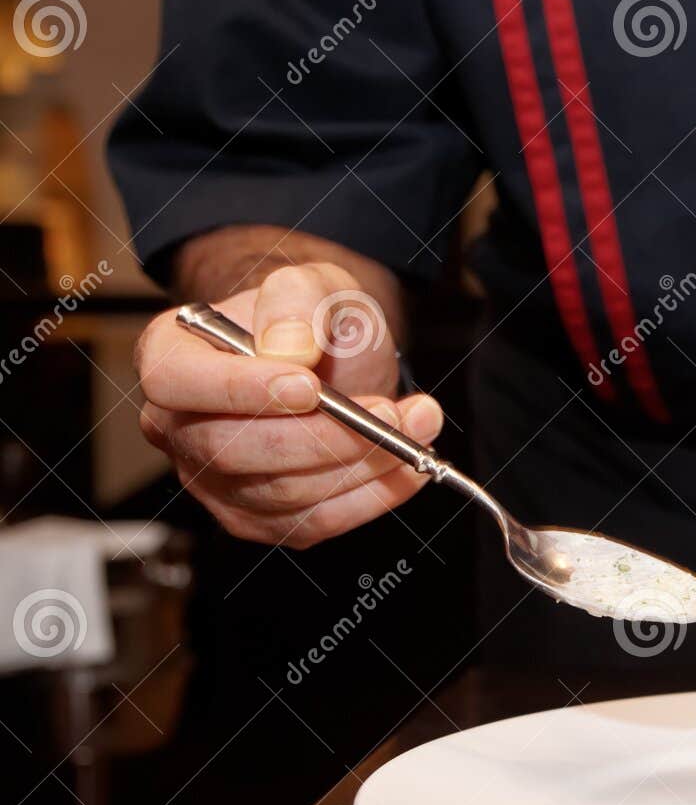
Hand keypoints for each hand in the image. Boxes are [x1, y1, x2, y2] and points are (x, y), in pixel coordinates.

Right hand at [136, 262, 442, 547]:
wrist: (337, 358)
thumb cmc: (312, 320)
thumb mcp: (311, 283)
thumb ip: (296, 301)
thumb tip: (289, 350)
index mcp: (170, 357)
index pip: (176, 382)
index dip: (240, 390)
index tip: (309, 385)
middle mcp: (178, 427)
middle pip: (231, 451)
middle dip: (320, 438)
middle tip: (388, 413)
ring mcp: (215, 482)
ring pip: (282, 494)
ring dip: (360, 465)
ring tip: (416, 423)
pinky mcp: (261, 518)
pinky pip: (315, 521)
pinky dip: (372, 496)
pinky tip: (407, 462)